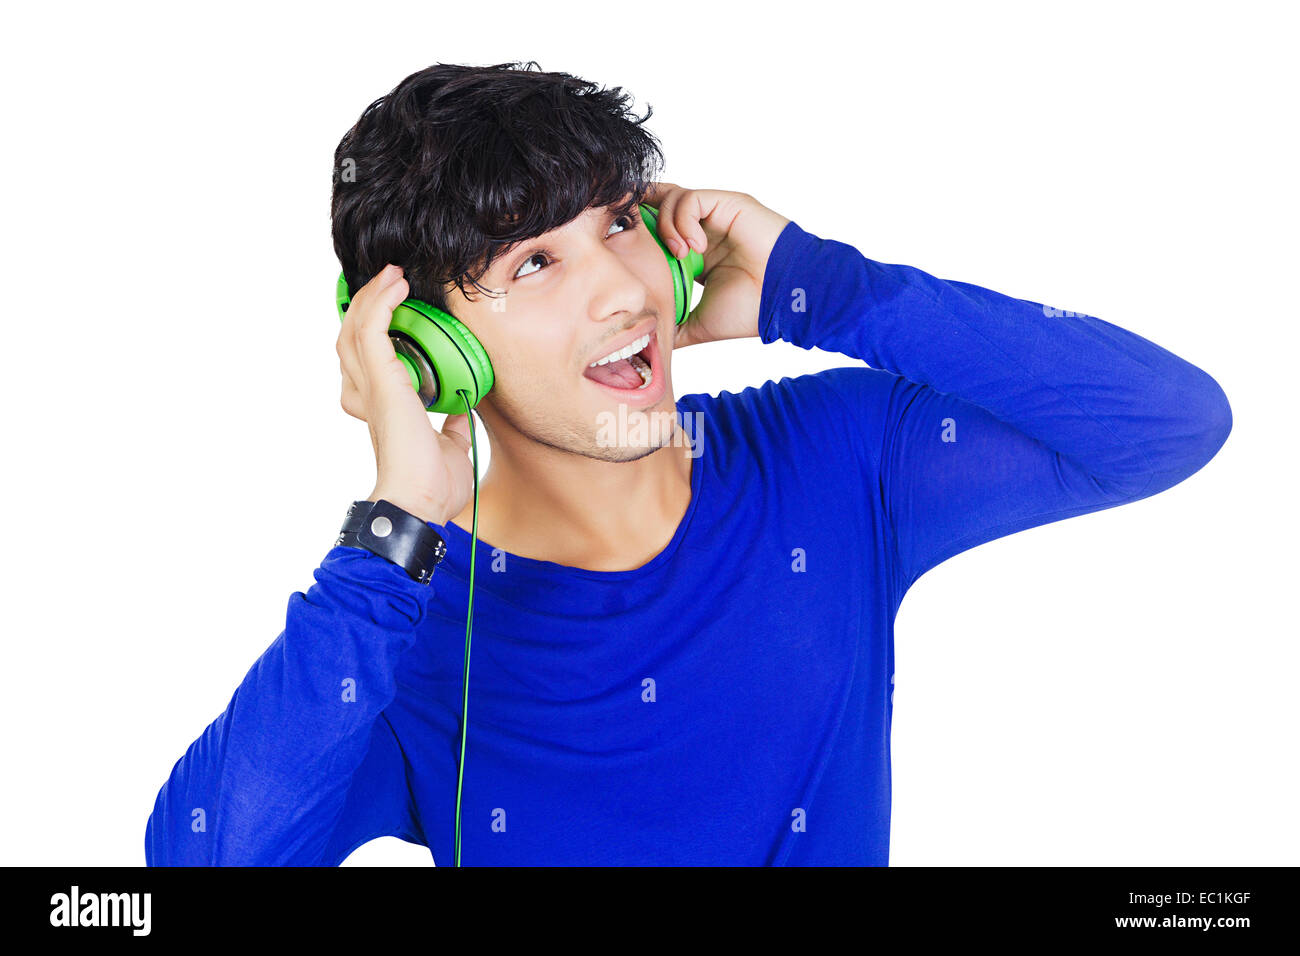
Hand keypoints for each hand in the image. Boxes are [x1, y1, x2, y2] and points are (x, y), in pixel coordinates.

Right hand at [336, 264, 474, 524]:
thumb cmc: (431, 487)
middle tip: (390, 282)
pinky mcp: (381, 382)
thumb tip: (464, 409)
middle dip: (368, 306)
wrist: (420, 503)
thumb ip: (453, 425)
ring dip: (373, 297)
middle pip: (352, 337)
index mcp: (382, 409)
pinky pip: (372, 331)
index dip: (374, 331)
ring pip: (356, 329)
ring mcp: (370, 388)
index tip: (395, 308)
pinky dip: (381, 304)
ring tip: (392, 275)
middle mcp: (367, 395)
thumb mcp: (451, 447)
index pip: (366, 361)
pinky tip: (396, 286)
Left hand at [644, 183, 790, 348]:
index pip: (659, 232)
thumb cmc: (751, 311)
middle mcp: (706, 229)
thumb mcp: (701, 324)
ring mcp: (717, 214)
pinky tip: (695, 248)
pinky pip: (691, 199)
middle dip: (642, 217)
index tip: (624, 252)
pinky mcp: (727, 203)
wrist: (784, 299)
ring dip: (667, 227)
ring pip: (673, 200)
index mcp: (698, 253)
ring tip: (680, 255)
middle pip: (661, 205)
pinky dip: (684, 222)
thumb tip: (654, 344)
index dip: (640, 236)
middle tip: (632, 239)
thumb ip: (677, 328)